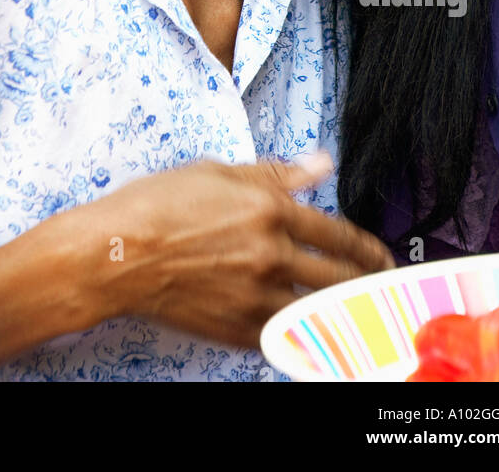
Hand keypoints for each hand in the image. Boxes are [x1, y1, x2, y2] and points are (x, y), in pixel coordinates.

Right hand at [104, 153, 393, 348]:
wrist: (117, 254)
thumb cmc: (158, 206)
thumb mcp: (218, 172)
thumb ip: (277, 173)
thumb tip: (320, 163)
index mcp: (269, 210)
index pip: (337, 233)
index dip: (367, 248)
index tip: (381, 256)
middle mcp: (270, 254)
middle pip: (338, 277)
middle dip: (367, 283)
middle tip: (380, 286)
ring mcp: (255, 295)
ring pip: (319, 310)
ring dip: (344, 312)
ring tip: (358, 312)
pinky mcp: (237, 328)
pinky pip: (285, 335)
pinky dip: (304, 333)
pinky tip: (312, 330)